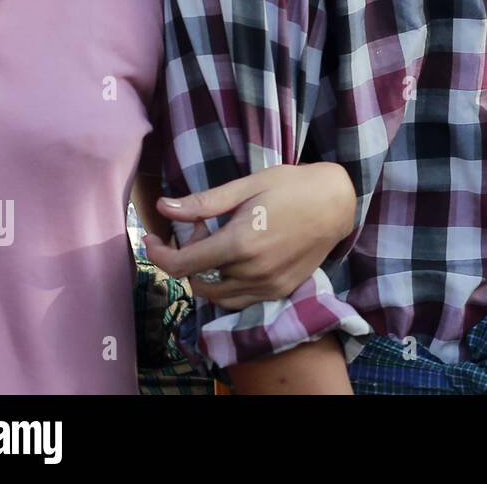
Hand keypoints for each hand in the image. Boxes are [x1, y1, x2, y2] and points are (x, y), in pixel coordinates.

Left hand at [145, 162, 356, 309]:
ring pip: (216, 294)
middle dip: (188, 256)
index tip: (150, 239)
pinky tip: (236, 261)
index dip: (158, 254)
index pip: (181, 265)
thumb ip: (203, 203)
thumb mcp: (247, 186)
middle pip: (197, 278)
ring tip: (219, 245)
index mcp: (239, 243)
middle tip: (201, 228)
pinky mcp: (279, 291)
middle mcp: (252, 271)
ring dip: (206, 274)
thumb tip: (163, 207)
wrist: (336, 203)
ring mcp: (267, 286)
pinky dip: (226, 286)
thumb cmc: (291, 186)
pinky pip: (239, 299)